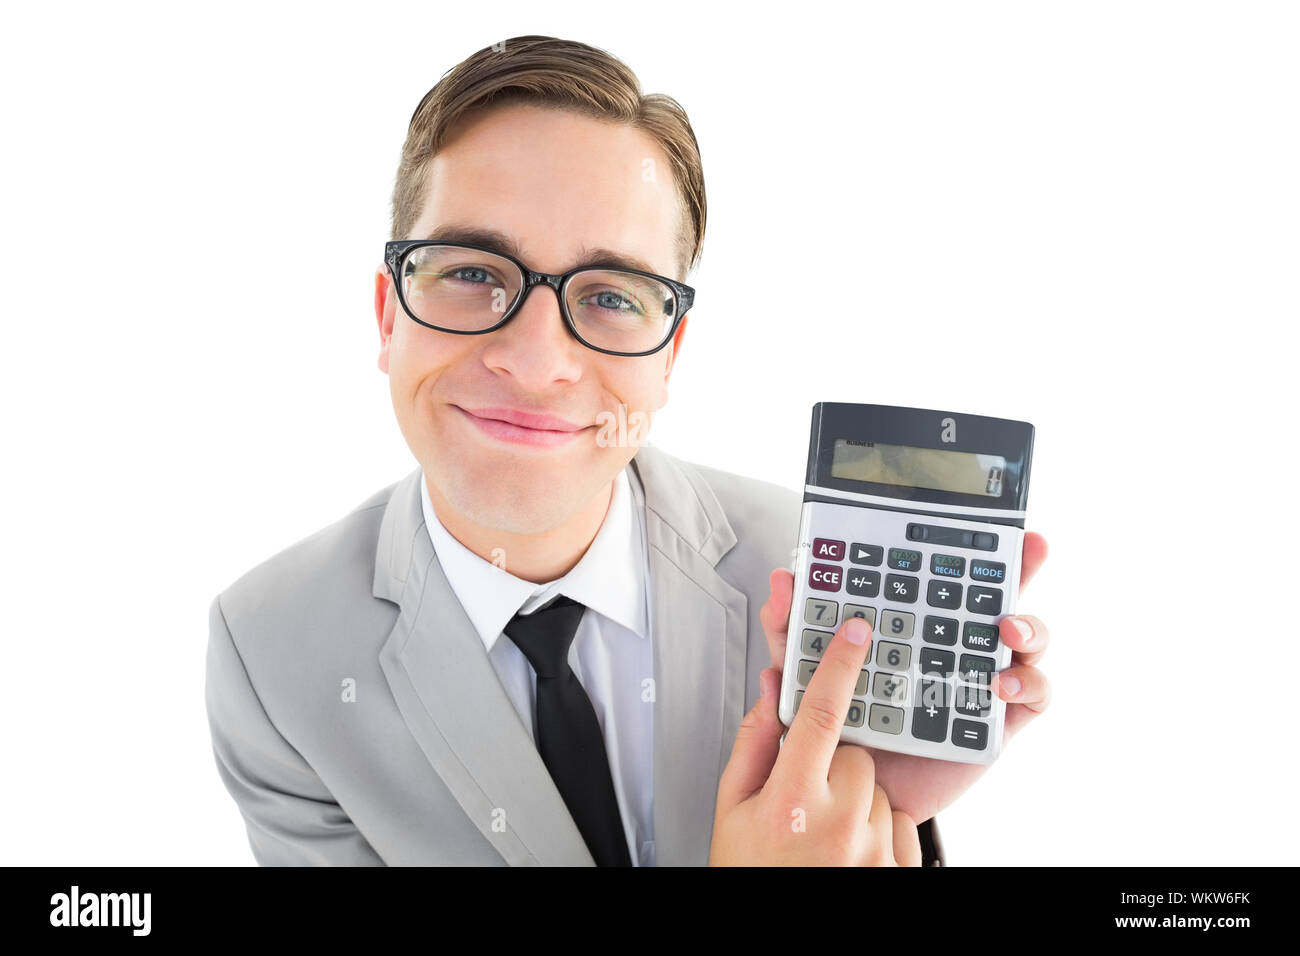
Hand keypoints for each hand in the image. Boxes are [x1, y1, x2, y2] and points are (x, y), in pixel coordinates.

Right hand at [710, 615, 922, 865]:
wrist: (773, 937)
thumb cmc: (748, 874)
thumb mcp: (731, 809)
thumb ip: (753, 743)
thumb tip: (772, 688)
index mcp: (792, 800)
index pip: (822, 714)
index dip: (841, 666)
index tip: (858, 633)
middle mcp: (839, 824)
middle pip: (855, 754)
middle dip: (835, 764)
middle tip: (808, 798)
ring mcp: (873, 852)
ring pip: (878, 790)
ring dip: (856, 802)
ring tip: (822, 837)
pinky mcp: (898, 872)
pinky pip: (899, 825)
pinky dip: (878, 832)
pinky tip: (846, 852)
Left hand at [760, 532, 1051, 823]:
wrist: (850, 800)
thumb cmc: (834, 729)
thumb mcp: (801, 674)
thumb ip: (789, 631)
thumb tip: (783, 580)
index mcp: (914, 623)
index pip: (945, 574)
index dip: (969, 543)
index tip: (985, 519)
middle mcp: (954, 644)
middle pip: (998, 595)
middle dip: (1020, 566)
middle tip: (1027, 548)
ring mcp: (979, 679)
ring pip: (1026, 640)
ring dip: (1028, 625)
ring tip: (1008, 627)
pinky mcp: (995, 722)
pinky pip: (1033, 697)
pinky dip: (1028, 683)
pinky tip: (1001, 683)